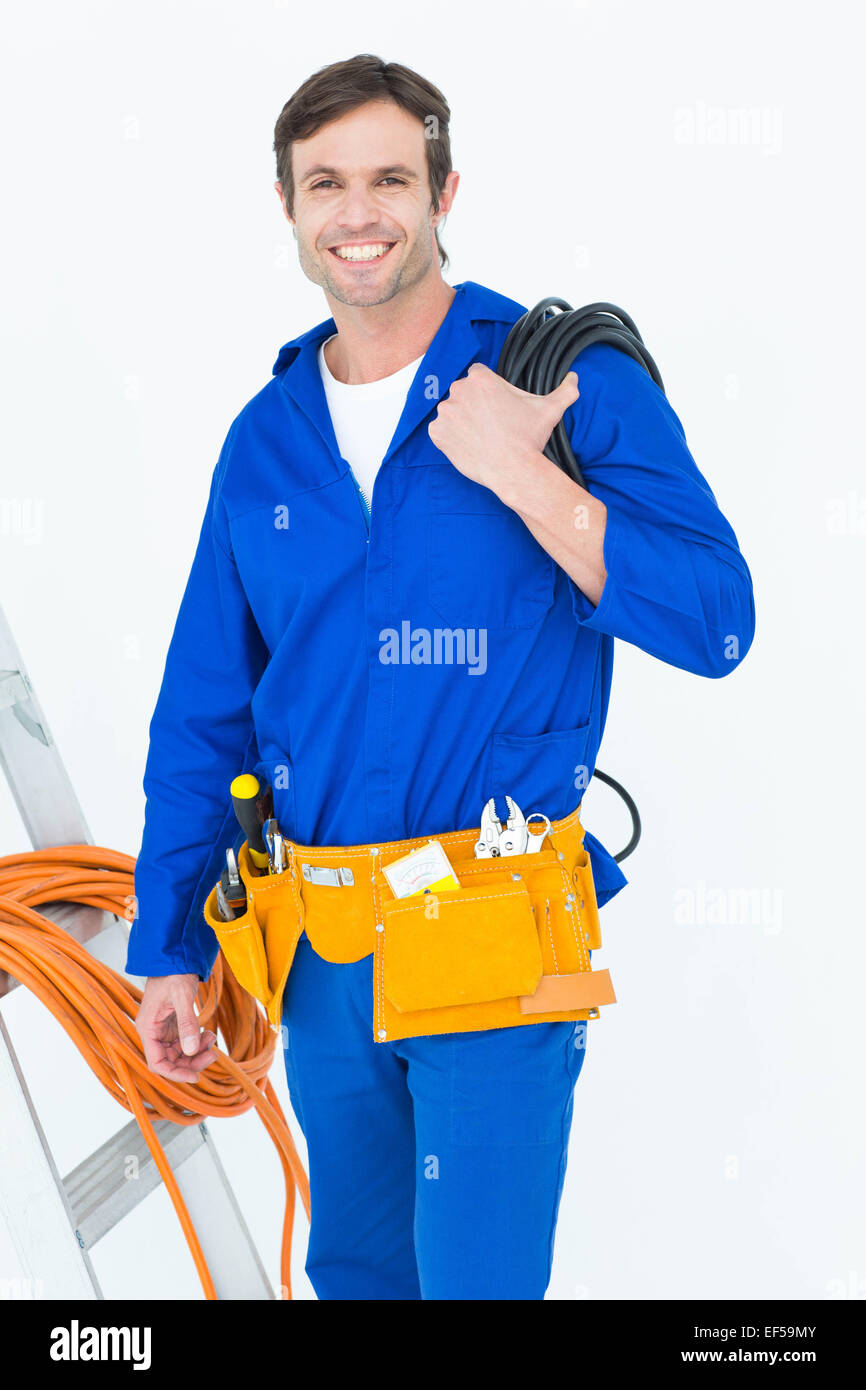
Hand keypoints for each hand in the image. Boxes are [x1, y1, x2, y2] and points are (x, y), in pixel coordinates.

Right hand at [136, 973, 216, 1083]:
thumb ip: (186, 1022)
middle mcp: (154, 1032)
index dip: (175, 1073)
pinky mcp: (174, 1024)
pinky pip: (185, 1041)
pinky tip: (208, 1033)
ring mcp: (164, 1029)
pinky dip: (197, 1041)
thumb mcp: (182, 996)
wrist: (176, 956)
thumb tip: (191, 1050)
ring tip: (212, 1039)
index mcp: (148, 1028)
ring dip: (197, 1051)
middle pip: (170, 1060)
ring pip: (179, 1052)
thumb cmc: (173, 973)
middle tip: (212, 1054)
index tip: (195, 1076)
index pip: (157, 1063)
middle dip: (191, 1061)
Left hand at [427, 363, 578, 495]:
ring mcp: (445, 413)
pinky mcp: (437, 433)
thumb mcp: (550, 410)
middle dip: (474, 404)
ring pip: (451, 411)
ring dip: (461, 420)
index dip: (488, 390)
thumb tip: (575, 378)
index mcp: (480, 379)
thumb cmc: (529, 438)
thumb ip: (565, 390)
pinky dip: (450, 437)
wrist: (513, 470)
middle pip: (463, 392)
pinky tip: (468, 444)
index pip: (478, 375)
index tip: (497, 405)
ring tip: (481, 436)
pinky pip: (439, 431)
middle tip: (491, 424)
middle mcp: (459, 391)